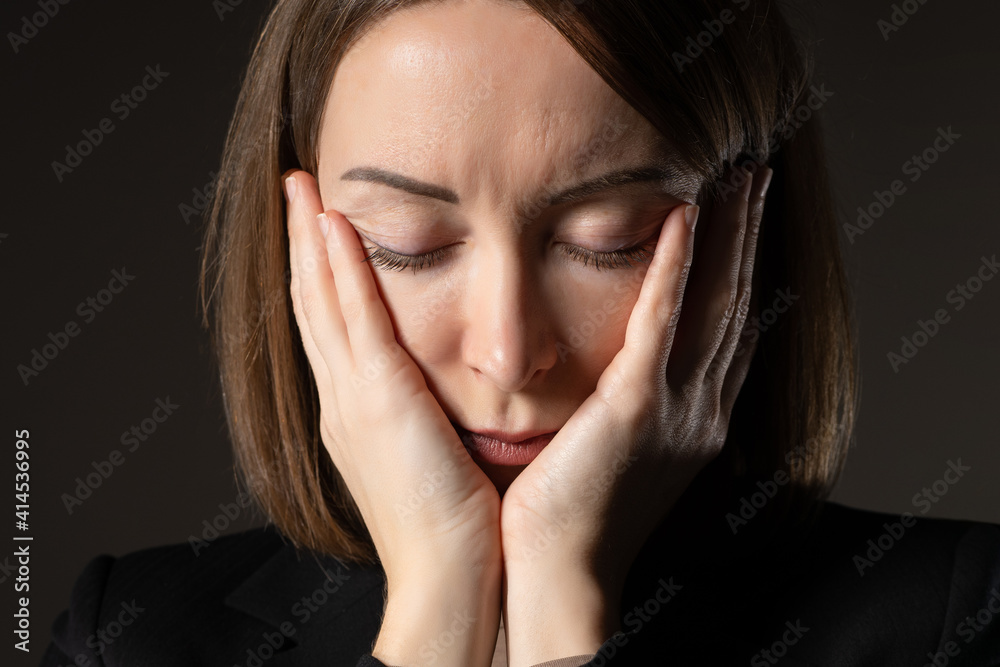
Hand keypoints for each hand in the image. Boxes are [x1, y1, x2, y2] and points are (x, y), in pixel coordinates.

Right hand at [283, 169, 501, 666]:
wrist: (450, 576)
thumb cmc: (454, 524)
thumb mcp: (431, 456)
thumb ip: (423, 417)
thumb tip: (437, 392)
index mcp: (356, 413)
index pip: (331, 328)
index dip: (321, 275)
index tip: (319, 228)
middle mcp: (342, 400)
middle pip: (313, 305)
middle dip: (302, 245)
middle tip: (295, 189)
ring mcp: (353, 399)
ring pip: (321, 303)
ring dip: (310, 241)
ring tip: (301, 189)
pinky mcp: (377, 402)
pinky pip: (353, 320)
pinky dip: (339, 270)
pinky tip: (331, 226)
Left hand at [500, 166, 772, 666]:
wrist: (555, 573)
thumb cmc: (569, 512)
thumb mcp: (615, 450)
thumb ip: (627, 402)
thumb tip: (619, 367)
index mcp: (692, 418)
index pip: (726, 327)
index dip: (741, 268)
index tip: (741, 216)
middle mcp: (699, 409)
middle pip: (734, 303)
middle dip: (749, 237)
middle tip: (755, 175)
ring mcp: (675, 409)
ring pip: (714, 304)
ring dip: (729, 235)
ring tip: (740, 176)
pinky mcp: (636, 412)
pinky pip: (661, 324)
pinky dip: (676, 268)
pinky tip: (683, 216)